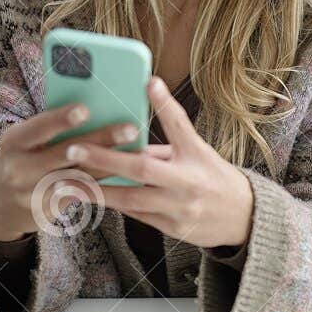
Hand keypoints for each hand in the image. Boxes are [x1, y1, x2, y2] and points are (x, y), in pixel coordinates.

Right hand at [0, 103, 174, 240]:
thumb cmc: (19, 158)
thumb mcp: (22, 140)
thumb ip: (48, 127)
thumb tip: (93, 105)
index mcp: (13, 142)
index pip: (38, 128)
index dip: (61, 119)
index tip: (85, 108)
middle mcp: (20, 168)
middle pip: (66, 153)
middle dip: (100, 140)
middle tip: (129, 129)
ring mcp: (35, 192)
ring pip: (80, 176)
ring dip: (111, 164)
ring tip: (139, 151)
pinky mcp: (50, 210)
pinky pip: (83, 194)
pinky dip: (106, 183)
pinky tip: (128, 175)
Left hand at [64, 76, 254, 248]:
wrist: (244, 217)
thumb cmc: (213, 177)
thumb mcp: (198, 155)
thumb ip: (166, 147)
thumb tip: (128, 138)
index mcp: (198, 155)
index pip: (180, 125)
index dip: (165, 104)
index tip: (148, 82)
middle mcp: (189, 180)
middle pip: (143, 169)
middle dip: (106, 160)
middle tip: (74, 149)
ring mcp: (181, 207)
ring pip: (132, 199)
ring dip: (98, 191)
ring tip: (68, 183)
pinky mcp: (173, 229)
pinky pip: (137, 215)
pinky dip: (115, 205)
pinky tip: (91, 198)